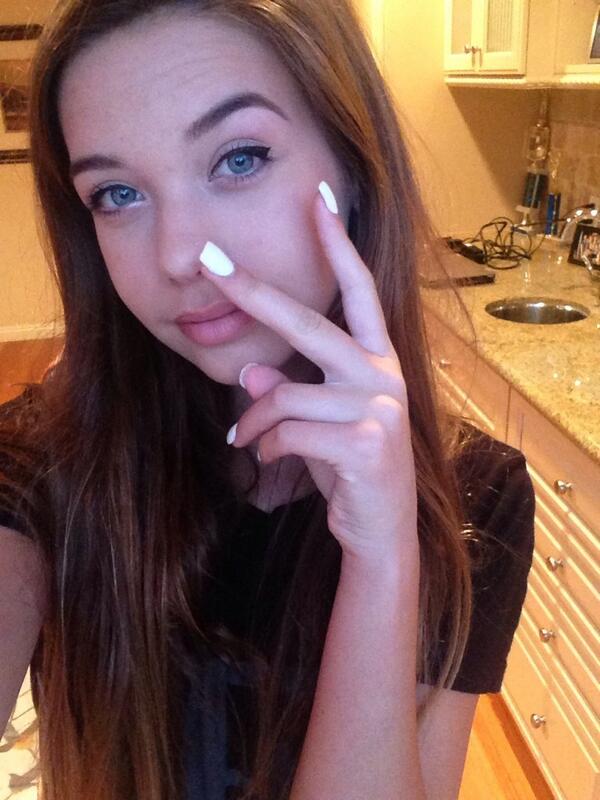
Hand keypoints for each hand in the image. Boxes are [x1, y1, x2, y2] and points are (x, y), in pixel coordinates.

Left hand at [199, 182, 416, 562]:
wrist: (380, 531)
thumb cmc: (348, 469)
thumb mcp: (318, 424)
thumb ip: (291, 390)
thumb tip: (253, 372)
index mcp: (377, 359)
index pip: (358, 290)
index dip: (337, 244)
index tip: (317, 198)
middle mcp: (384, 373)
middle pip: (310, 323)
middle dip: (254, 292)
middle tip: (208, 260)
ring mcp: (379, 406)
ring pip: (285, 394)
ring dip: (252, 420)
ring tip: (244, 440)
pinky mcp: (367, 441)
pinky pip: (287, 430)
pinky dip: (263, 445)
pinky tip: (263, 460)